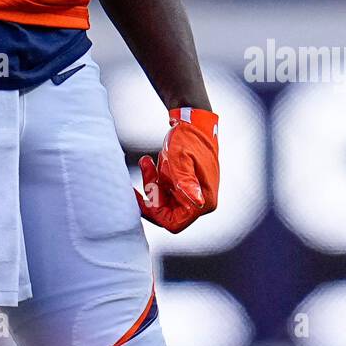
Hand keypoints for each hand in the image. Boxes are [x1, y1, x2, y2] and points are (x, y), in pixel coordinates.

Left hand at [136, 108, 218, 233]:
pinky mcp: (186, 187)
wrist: (194, 122)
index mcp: (203, 201)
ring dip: (152, 184)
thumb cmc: (190, 139)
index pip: (174, 223)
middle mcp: (200, 202)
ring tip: (147, 162)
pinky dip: (155, 179)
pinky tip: (150, 162)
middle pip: (166, 213)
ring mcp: (193, 195)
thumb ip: (186, 182)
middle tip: (145, 172)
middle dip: (151, 194)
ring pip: (164, 202)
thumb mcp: (181, 159)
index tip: (143, 196)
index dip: (155, 213)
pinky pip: (165, 191)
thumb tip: (197, 203)